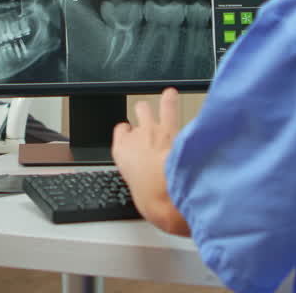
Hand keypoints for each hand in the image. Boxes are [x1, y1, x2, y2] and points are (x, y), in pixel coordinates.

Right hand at [112, 87, 190, 236]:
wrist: (166, 195)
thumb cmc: (153, 199)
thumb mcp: (142, 195)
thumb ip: (146, 183)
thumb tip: (156, 192)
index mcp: (122, 154)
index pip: (121, 133)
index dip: (128, 132)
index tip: (133, 134)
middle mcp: (135, 138)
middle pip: (136, 117)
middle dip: (144, 114)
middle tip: (150, 117)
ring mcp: (152, 130)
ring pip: (148, 108)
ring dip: (158, 103)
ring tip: (166, 97)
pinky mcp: (170, 128)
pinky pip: (169, 107)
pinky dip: (172, 101)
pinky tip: (174, 95)